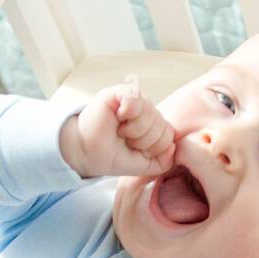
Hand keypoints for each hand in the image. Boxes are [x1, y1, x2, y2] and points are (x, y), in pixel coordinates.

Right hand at [60, 84, 175, 177]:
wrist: (85, 153)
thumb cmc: (111, 157)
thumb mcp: (142, 166)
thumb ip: (163, 162)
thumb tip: (173, 146)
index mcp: (153, 126)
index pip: (169, 135)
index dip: (153, 148)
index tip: (134, 150)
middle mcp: (147, 111)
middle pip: (161, 126)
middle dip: (142, 141)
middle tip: (125, 141)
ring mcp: (136, 100)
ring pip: (151, 114)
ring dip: (134, 130)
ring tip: (120, 131)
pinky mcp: (122, 92)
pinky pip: (136, 98)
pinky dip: (128, 113)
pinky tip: (118, 118)